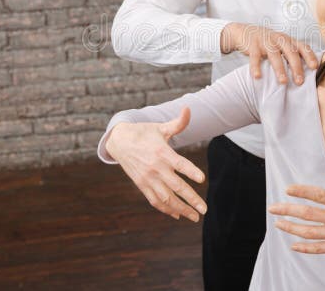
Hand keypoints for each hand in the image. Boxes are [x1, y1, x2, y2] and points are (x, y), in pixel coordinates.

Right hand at [105, 107, 206, 221]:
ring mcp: (148, 179)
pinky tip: (178, 215)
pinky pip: (155, 201)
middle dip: (191, 199)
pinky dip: (166, 210)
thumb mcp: (161, 127)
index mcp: (162, 152)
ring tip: (195, 216)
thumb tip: (189, 108)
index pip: (180, 163)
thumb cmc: (144, 133)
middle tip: (204, 209)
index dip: (191, 171)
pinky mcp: (142, 185)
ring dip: (181, 209)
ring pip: (166, 198)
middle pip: (176, 186)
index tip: (202, 179)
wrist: (119, 141)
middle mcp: (156, 168)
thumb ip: (178, 122)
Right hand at [220, 22, 317, 84]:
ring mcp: (266, 41)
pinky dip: (256, 67)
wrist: (245, 32)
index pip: (302, 47)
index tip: (315, 67)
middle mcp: (279, 39)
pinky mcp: (253, 46)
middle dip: (296, 67)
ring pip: (274, 55)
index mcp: (288, 40)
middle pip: (290, 52)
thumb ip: (292, 54)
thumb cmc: (268, 42)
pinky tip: (258, 76)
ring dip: (280, 69)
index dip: (309, 56)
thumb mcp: (281, 44)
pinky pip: (255, 57)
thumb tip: (307, 72)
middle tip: (300, 81)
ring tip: (283, 82)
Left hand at [268, 150, 324, 260]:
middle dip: (288, 210)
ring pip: (310, 232)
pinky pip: (319, 248)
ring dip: (291, 228)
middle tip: (272, 208)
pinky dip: (305, 248)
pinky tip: (293, 245)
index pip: (319, 195)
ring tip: (278, 224)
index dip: (302, 191)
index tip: (288, 189)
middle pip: (308, 214)